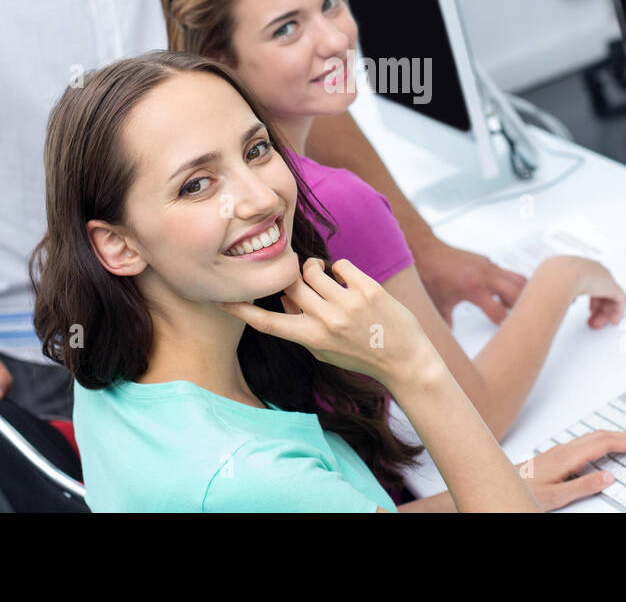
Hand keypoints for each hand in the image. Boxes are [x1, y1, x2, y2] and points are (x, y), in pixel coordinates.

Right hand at [219, 258, 436, 389]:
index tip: (220, 298)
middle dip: (290, 277)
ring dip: (314, 268)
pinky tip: (350, 282)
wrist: (405, 360)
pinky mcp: (367, 289)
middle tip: (300, 277)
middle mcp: (326, 321)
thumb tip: (285, 298)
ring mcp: (347, 304)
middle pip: (288, 284)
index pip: (267, 323)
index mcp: (311, 340)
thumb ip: (301, 327)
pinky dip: (341, 269)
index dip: (241, 309)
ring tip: (325, 276)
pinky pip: (341, 264)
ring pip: (311, 268)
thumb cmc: (360, 355)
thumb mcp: (324, 351)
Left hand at [412, 237, 526, 325]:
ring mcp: (489, 266)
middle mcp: (486, 275)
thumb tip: (447, 343)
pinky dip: (513, 285)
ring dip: (522, 294)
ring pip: (518, 279)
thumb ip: (447, 324)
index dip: (505, 326)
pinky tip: (506, 296)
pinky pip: (508, 273)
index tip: (509, 335)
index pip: (498, 312)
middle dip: (522, 309)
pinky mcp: (488, 262)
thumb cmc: (431, 275)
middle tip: (522, 322)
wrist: (426, 250)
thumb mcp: (438, 304)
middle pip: (517, 293)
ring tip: (519, 308)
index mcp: (474, 288)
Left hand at [519, 430, 625, 510]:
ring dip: (616, 436)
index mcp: (568, 457)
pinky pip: (586, 441)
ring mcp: (561, 450)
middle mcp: (565, 450)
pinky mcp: (557, 455)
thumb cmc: (524, 491)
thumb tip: (609, 476)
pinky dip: (603, 440)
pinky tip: (606, 445)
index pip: (604, 444)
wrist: (500, 485)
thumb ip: (583, 486)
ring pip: (594, 437)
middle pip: (602, 436)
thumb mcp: (556, 496)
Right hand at [535, 255, 625, 328]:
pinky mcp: (612, 286)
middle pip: (601, 290)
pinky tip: (612, 320)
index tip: (585, 312)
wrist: (560, 274)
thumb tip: (544, 304)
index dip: (588, 300)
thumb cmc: (551, 279)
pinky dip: (617, 311)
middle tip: (592, 322)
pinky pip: (620, 300)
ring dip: (604, 313)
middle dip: (597, 308)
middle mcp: (593, 269)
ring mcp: (603, 277)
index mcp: (578, 267)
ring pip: (610, 296)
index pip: (589, 283)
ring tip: (599, 324)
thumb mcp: (550, 286)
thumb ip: (553, 293)